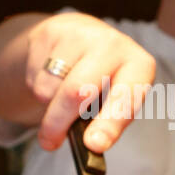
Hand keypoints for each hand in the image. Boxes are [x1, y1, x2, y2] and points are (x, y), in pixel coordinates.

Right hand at [25, 12, 155, 152]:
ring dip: (47, 105)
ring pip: (49, 87)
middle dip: (60, 122)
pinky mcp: (52, 30)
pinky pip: (35, 75)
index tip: (94, 145)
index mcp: (139, 66)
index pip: (126, 97)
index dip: (110, 123)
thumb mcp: (114, 101)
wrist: (80, 38)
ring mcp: (81, 34)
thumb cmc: (102, 80)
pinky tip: (50, 77)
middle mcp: (113, 44)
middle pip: (78, 90)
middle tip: (50, 142)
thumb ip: (105, 122)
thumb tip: (91, 145)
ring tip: (59, 99)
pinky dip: (37, 86)